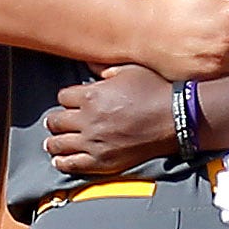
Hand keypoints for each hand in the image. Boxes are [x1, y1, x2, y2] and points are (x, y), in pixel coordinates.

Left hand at [43, 62, 183, 182]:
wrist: (175, 119)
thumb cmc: (154, 91)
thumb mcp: (129, 70)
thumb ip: (103, 67)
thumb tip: (87, 63)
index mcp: (91, 95)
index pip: (62, 97)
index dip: (67, 98)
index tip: (72, 102)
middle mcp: (88, 120)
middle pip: (56, 121)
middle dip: (56, 120)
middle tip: (56, 122)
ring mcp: (94, 143)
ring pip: (58, 143)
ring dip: (53, 141)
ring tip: (52, 141)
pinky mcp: (102, 161)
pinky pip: (71, 164)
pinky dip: (62, 162)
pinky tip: (59, 159)